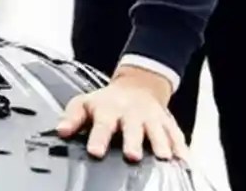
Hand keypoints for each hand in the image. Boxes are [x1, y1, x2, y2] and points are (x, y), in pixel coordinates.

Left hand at [55, 66, 188, 162]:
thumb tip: (61, 131)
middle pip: (133, 128)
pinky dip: (181, 147)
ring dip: (160, 143)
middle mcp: (132, 114)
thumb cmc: (107, 101)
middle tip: (132, 155)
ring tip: (162, 157)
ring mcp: (152, 118)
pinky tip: (184, 160)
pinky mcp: (168, 123)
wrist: (138, 85)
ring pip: (158, 131)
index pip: (102, 124)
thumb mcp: (84, 104)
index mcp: (109, 110)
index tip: (95, 151)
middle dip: (133, 141)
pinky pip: (177, 135)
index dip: (98, 138)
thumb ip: (72, 118)